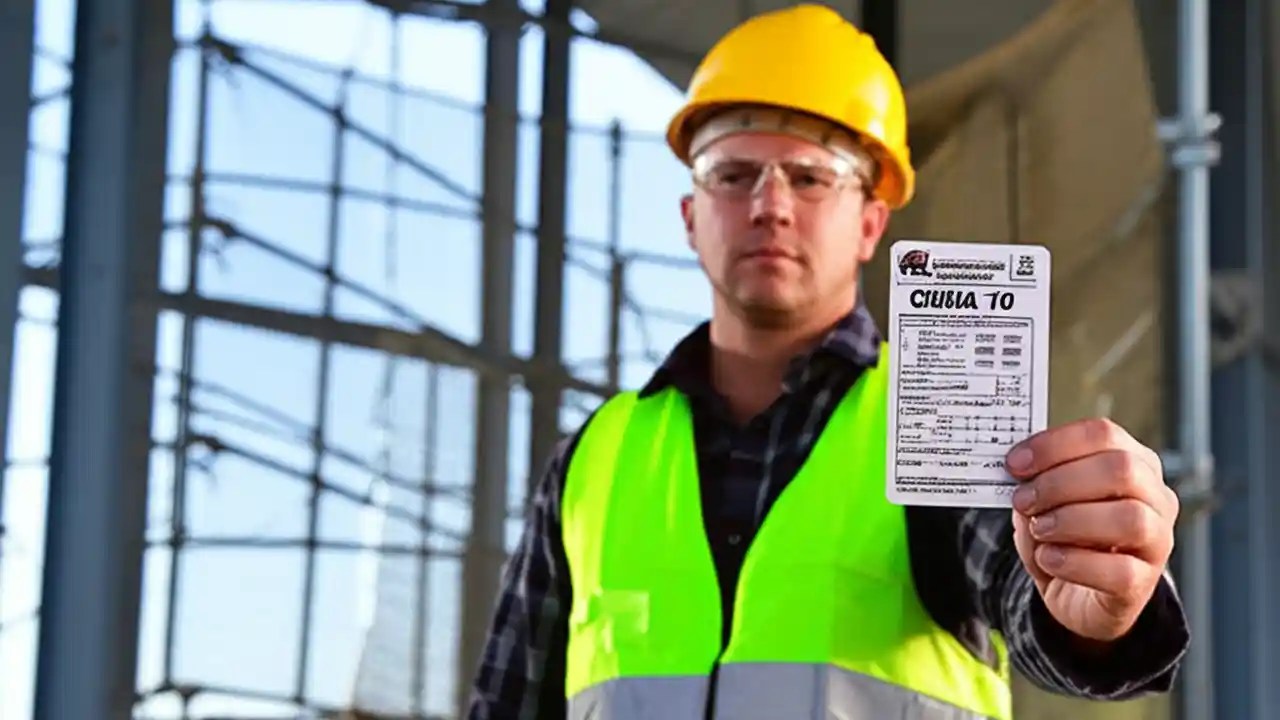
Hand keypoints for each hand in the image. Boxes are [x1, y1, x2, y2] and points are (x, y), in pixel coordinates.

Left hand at [1006, 418, 1178, 642]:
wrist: (1078, 595)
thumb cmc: (1064, 537)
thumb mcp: (1046, 502)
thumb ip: (1036, 481)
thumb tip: (1018, 468)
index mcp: (1133, 462)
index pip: (1103, 435)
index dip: (1055, 445)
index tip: (1015, 463)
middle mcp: (1155, 497)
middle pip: (1121, 470)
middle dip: (1060, 483)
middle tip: (1023, 500)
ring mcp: (1157, 541)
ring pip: (1129, 518)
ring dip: (1070, 520)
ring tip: (1038, 528)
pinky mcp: (1144, 583)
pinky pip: (1119, 570)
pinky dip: (1074, 562)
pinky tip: (1048, 558)